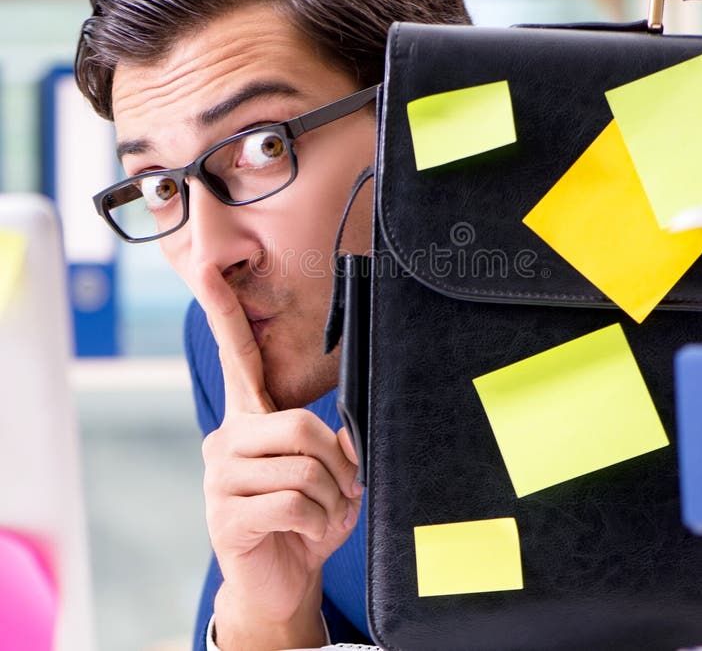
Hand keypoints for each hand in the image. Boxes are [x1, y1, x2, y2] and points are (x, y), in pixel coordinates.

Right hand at [193, 262, 362, 649]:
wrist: (285, 578)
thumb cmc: (308, 517)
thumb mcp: (332, 474)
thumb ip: (335, 442)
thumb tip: (347, 435)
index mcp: (250, 417)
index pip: (235, 357)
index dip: (223, 311)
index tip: (207, 270)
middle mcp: (227, 437)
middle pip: (300, 423)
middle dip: (336, 464)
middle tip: (345, 488)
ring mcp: (219, 476)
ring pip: (302, 466)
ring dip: (330, 498)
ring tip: (323, 515)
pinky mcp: (224, 515)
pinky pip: (293, 502)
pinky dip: (318, 520)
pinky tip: (306, 533)